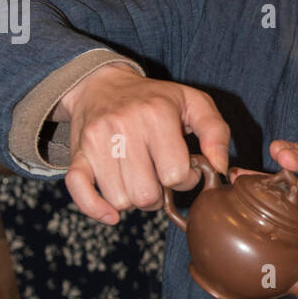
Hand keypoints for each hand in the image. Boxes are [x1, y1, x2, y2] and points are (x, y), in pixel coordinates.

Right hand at [62, 64, 230, 223]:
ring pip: (120, 200)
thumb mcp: (194, 102)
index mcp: (156, 115)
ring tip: (139, 179)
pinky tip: (112, 214)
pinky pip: (79, 190)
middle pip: (146, 195)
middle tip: (160, 178)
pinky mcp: (77, 154)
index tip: (183, 167)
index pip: (176, 175)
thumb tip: (219, 168)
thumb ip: (216, 132)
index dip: (186, 179)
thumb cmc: (156, 99)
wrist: (103, 84)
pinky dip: (96, 208)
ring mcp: (96, 142)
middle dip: (160, 195)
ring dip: (134, 200)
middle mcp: (124, 127)